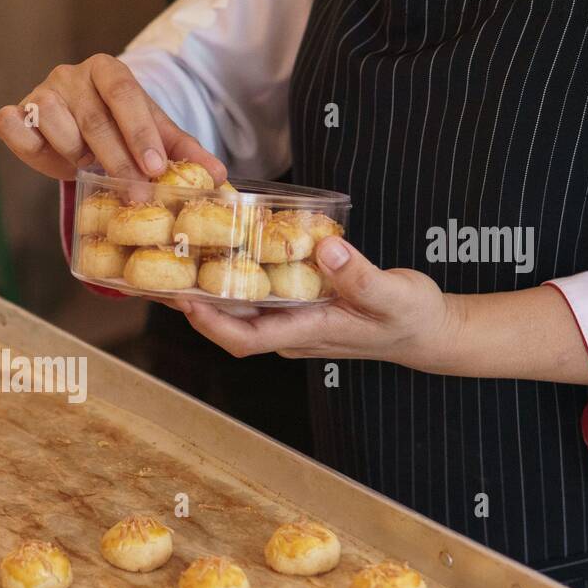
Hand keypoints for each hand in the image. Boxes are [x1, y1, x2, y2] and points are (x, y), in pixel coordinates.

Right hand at [0, 54, 224, 182]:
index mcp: (108, 70)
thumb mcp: (153, 137)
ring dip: (75, 155)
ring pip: (55, 124)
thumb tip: (219, 176)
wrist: (77, 131)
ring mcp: (41, 92)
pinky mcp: (16, 113)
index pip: (126, 94)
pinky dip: (27, 144)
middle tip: (137, 196)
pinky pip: (14, 126)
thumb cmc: (118, 131)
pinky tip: (47, 156)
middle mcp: (72, 75)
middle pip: (95, 119)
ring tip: (87, 167)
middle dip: (118, 162)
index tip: (157, 170)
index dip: (141, 133)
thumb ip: (183, 153)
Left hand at [175, 237, 464, 374]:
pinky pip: (257, 297)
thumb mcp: (394, 293)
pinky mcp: (299, 308)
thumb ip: (360, 275)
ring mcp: (293, 322)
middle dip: (192, 302)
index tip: (186, 300)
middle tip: (159, 270)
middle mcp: (291, 332)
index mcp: (308, 333)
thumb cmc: (413, 316)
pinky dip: (236, 278)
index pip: (245, 339)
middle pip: (229, 324)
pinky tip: (223, 250)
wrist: (429, 331)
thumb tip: (323, 248)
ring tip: (178, 256)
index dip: (211, 324)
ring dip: (208, 289)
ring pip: (239, 310)